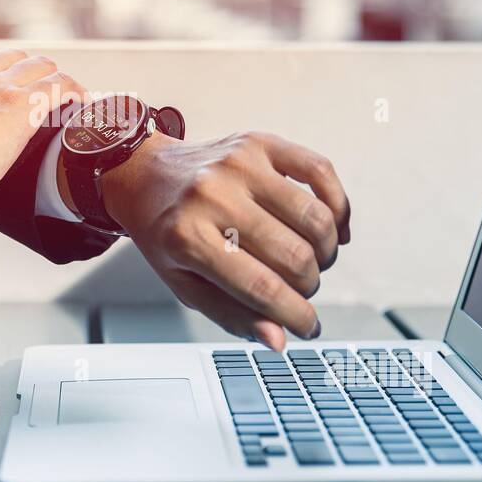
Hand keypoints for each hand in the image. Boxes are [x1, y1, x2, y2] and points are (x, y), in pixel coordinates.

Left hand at [98, 131, 350, 350]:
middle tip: (302, 289)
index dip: (296, 315)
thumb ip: (231, 314)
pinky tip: (332, 227)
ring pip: (315, 218)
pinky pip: (321, 171)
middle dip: (309, 285)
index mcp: (187, 237)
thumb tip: (280, 339)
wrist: (144, 175)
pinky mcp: (259, 142)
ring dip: (325, 251)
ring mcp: (239, 163)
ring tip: (312, 260)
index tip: (310, 328)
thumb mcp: (184, 282)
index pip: (261, 288)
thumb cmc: (166, 233)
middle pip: (294, 256)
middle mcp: (213, 195)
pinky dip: (337, 206)